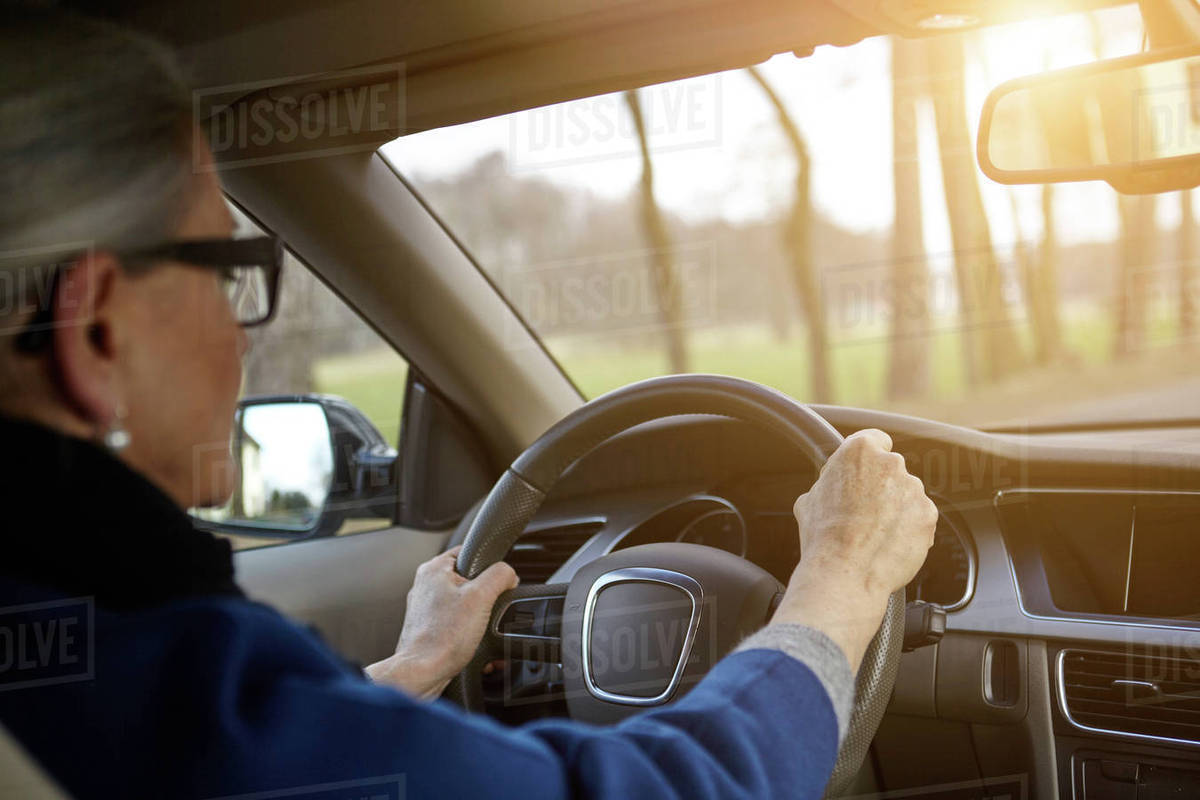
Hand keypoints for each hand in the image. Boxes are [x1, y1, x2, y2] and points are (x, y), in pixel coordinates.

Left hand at [366, 546, 518, 698]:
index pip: (468, 552)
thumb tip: (509, 574)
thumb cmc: (441, 639)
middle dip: (486, 598)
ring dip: (479, 618)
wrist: (422, 672)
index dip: (489, 566)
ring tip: (478, 630)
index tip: (497, 583)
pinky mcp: (429, 627)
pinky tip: (472, 643)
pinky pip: (456, 623)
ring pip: (465, 604)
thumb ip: (500, 576)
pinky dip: (468, 632)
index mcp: (434, 569)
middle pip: (470, 580)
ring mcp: (426, 607)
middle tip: (488, 611)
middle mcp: (426, 585)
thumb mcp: (481, 597)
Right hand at [771, 429, 936, 671]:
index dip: (871, 455)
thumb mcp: (810, 499)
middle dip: (882, 488)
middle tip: (863, 513)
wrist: (845, 571)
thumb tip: (833, 486)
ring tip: (874, 535)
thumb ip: (830, 482)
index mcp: (859, 451)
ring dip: (896, 510)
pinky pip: (919, 518)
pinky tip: (888, 544)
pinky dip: (908, 529)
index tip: (868, 469)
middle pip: (891, 470)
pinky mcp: (928, 515)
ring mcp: (913, 489)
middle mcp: (891, 463)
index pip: (876, 439)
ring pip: (906, 495)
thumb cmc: (823, 537)